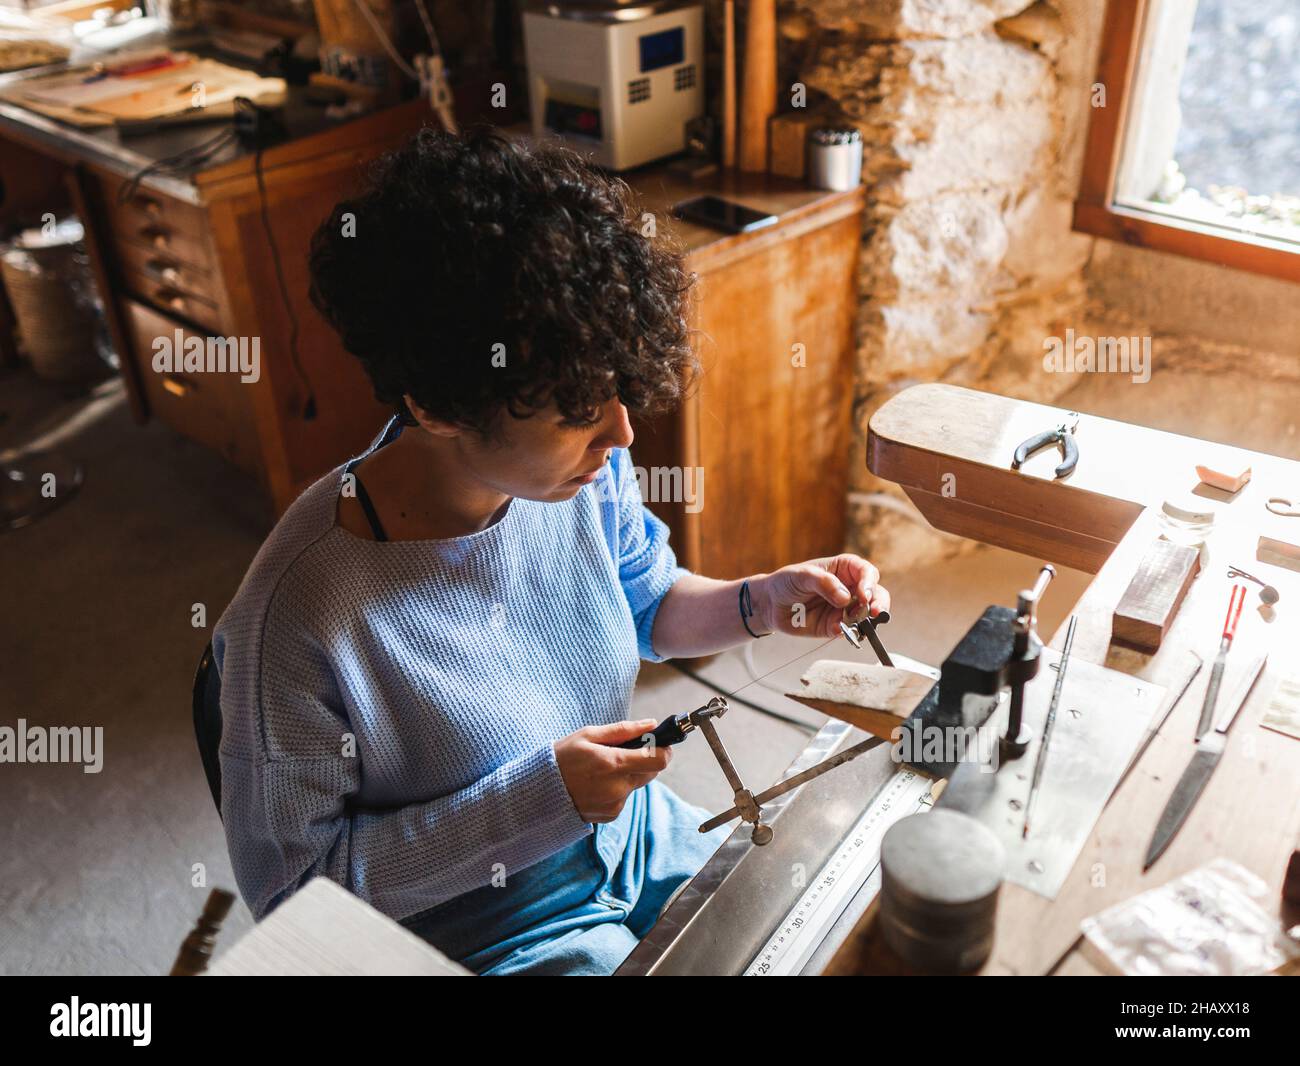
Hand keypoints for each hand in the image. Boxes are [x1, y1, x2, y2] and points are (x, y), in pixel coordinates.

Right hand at [553, 719, 671, 823]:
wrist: (539, 791)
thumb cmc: (562, 757)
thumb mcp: (589, 735)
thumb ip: (624, 730)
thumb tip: (652, 724)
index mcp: (613, 764)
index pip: (658, 760)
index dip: (664, 750)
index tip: (660, 742)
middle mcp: (618, 787)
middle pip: (652, 772)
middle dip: (645, 759)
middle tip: (626, 751)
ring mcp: (615, 804)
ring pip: (637, 784)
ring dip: (629, 774)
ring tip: (604, 768)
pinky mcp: (611, 815)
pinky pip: (625, 797)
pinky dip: (618, 788)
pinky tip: (598, 783)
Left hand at [755, 554, 889, 638]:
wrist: (770, 604)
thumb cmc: (786, 582)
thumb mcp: (802, 576)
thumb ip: (824, 583)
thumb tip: (845, 598)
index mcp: (845, 569)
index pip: (867, 572)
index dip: (869, 583)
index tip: (863, 595)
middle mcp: (850, 588)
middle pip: (876, 594)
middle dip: (878, 603)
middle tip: (872, 612)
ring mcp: (845, 609)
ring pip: (867, 616)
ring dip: (865, 621)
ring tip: (853, 623)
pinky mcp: (837, 626)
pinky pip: (850, 632)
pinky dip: (847, 632)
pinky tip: (836, 629)